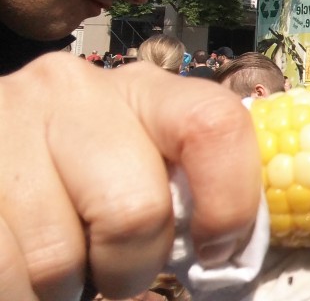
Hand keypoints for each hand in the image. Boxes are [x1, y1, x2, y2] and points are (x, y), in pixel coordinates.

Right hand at [0, 53, 260, 299]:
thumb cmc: (82, 176)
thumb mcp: (138, 159)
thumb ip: (184, 187)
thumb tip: (227, 253)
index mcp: (143, 87)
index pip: (214, 124)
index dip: (230, 203)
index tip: (215, 250)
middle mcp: (74, 91)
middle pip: (137, 212)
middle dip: (133, 268)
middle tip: (116, 270)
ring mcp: (7, 125)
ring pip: (60, 260)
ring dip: (67, 288)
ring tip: (60, 262)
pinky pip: (8, 274)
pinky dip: (18, 294)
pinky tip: (20, 264)